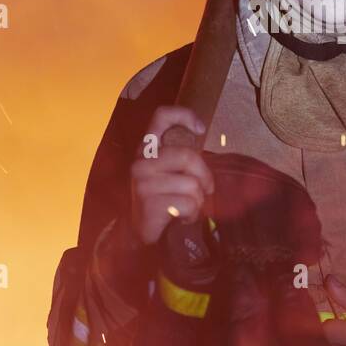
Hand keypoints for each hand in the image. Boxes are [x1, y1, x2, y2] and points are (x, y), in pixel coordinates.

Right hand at [129, 106, 214, 245]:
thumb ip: (182, 156)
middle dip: (205, 176)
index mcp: (147, 148)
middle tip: (206, 189)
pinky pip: (188, 204)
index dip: (183, 115)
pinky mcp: (150, 203)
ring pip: (192, 185)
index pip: (160, 116)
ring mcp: (143, 181)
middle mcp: (141, 161)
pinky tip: (180, 216)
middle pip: (188, 156)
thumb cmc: (162, 197)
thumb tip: (202, 134)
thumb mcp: (169, 171)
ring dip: (198, 201)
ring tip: (186, 206)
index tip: (201, 128)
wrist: (140, 230)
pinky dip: (192, 214)